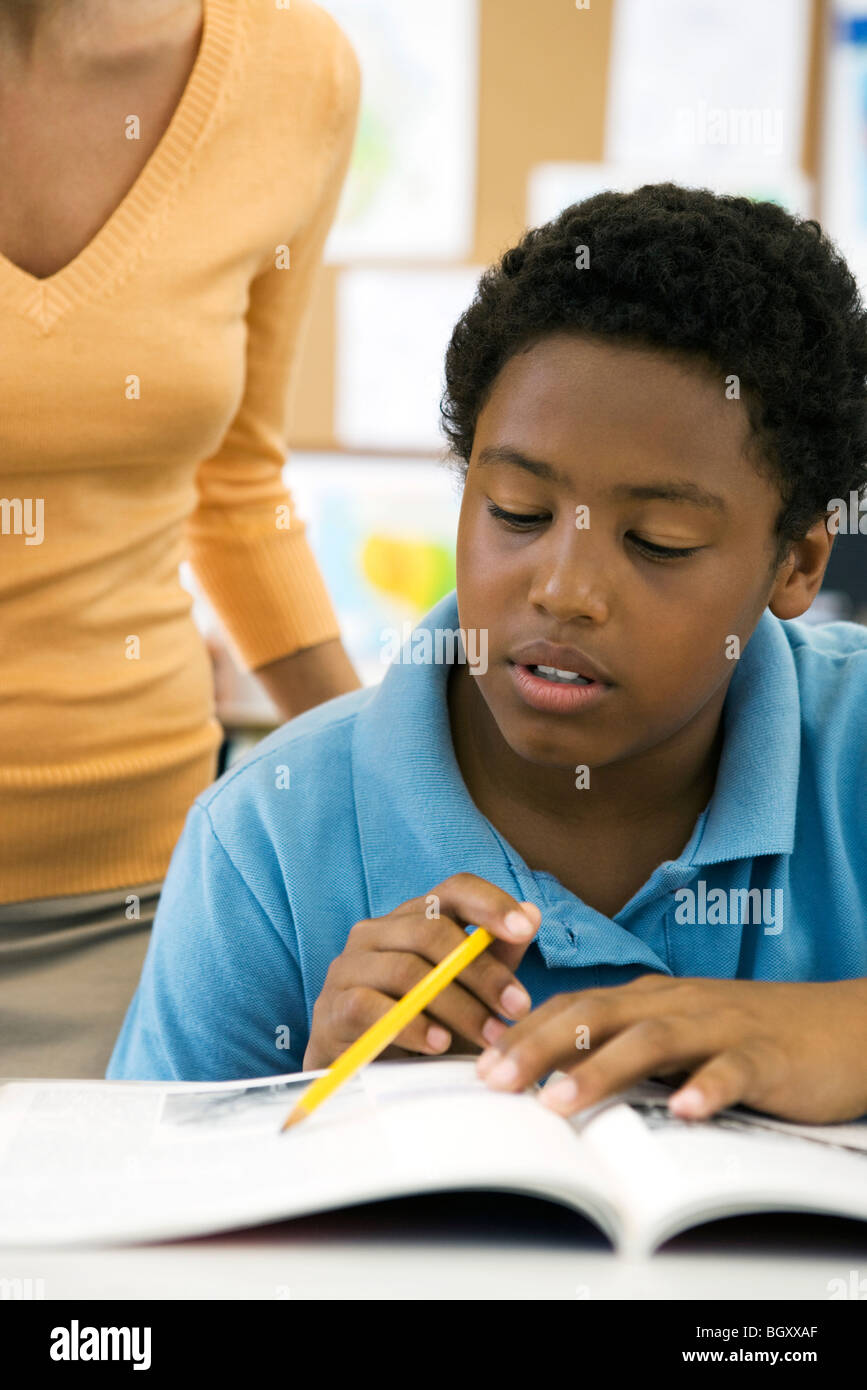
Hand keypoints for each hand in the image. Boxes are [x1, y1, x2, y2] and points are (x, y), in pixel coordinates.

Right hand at [304, 874, 541, 1069]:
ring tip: (490, 1038)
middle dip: (483, 971)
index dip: (489, 903)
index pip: (452, 890)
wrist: (368, 1078)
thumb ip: (497, 957)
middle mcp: (376, 931)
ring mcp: (349, 967)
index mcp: (412, 918)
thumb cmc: (426, 1030)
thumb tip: (532, 915)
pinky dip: (412, 1026)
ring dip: (457, 1006)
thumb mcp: (469, 995)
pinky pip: (372, 1006)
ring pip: (407, 970)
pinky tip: (440, 1045)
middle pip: (432, 930)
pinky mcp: (331, 1007)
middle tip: (517, 1008)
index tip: (524, 929)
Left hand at [475, 975, 866, 1124]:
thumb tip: (560, 1072)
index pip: (578, 1005)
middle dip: (542, 1046)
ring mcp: (723, 1027)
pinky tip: (684, 1111)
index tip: (483, 1063)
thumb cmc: (754, 1032)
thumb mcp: (683, 1031)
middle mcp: (680, 1004)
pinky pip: (735, 1071)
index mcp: (654, 999)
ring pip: (655, 1039)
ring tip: (562, 1102)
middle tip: (497, 1081)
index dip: (528, 1031)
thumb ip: (630, 1044)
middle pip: (600, 1014)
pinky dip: (708, 1087)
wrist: (845, 1026)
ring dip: (603, 1068)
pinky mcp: (767, 1056)